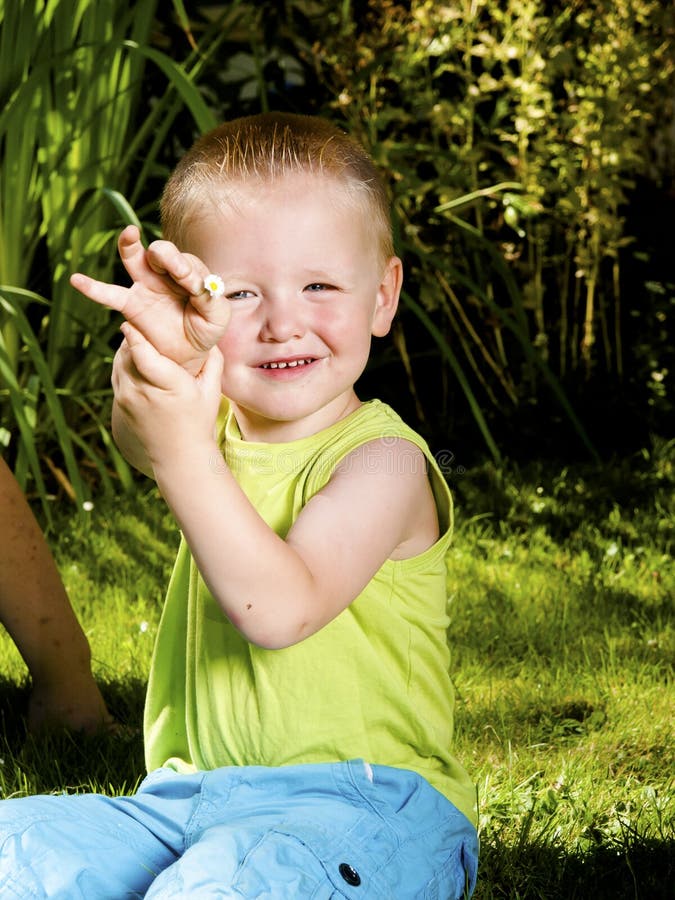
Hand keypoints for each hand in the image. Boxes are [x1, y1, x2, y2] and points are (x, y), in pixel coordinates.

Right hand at [70, 224, 230, 374]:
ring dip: (131, 245)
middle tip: (172, 267)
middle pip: (162, 252)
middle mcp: (168, 273)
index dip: (187, 271)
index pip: (187, 263)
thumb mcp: (217, 318)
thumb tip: (200, 287)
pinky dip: (93, 288)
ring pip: (135, 258)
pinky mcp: (131, 303)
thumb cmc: (205, 330)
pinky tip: (77, 280)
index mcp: (192, 274)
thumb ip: (211, 300)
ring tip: (130, 234)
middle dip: (166, 255)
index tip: (190, 285)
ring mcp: (147, 284)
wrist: (187, 352)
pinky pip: (109, 294)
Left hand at [112, 322, 223, 468]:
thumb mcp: (212, 391)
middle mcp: (142, 391)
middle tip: (142, 319)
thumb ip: (213, 361)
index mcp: (168, 386)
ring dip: (127, 346)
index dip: (135, 335)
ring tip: (139, 334)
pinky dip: (124, 360)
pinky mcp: (119, 402)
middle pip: (127, 352)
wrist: (178, 454)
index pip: (143, 355)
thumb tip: (211, 335)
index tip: (133, 319)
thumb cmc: (199, 421)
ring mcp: (127, 398)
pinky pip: (117, 372)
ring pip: (119, 360)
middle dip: (133, 335)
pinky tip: (136, 354)